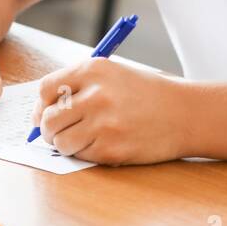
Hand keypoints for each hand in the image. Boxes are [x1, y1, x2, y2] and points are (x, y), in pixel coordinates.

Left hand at [33, 58, 188, 164]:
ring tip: (83, 139)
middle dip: (48, 130)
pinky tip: (104, 144)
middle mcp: (96, 95)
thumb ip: (78, 86)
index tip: (46, 114)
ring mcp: (104, 124)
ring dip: (66, 144)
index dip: (42, 105)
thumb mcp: (112, 75)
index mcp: (93, 70)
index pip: (46, 89)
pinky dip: (86, 153)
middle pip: (49, 119)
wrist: (184, 113)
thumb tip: (42, 112)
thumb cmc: (145, 94)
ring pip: (61, 142)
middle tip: (58, 133)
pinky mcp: (112, 149)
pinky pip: (81, 156)